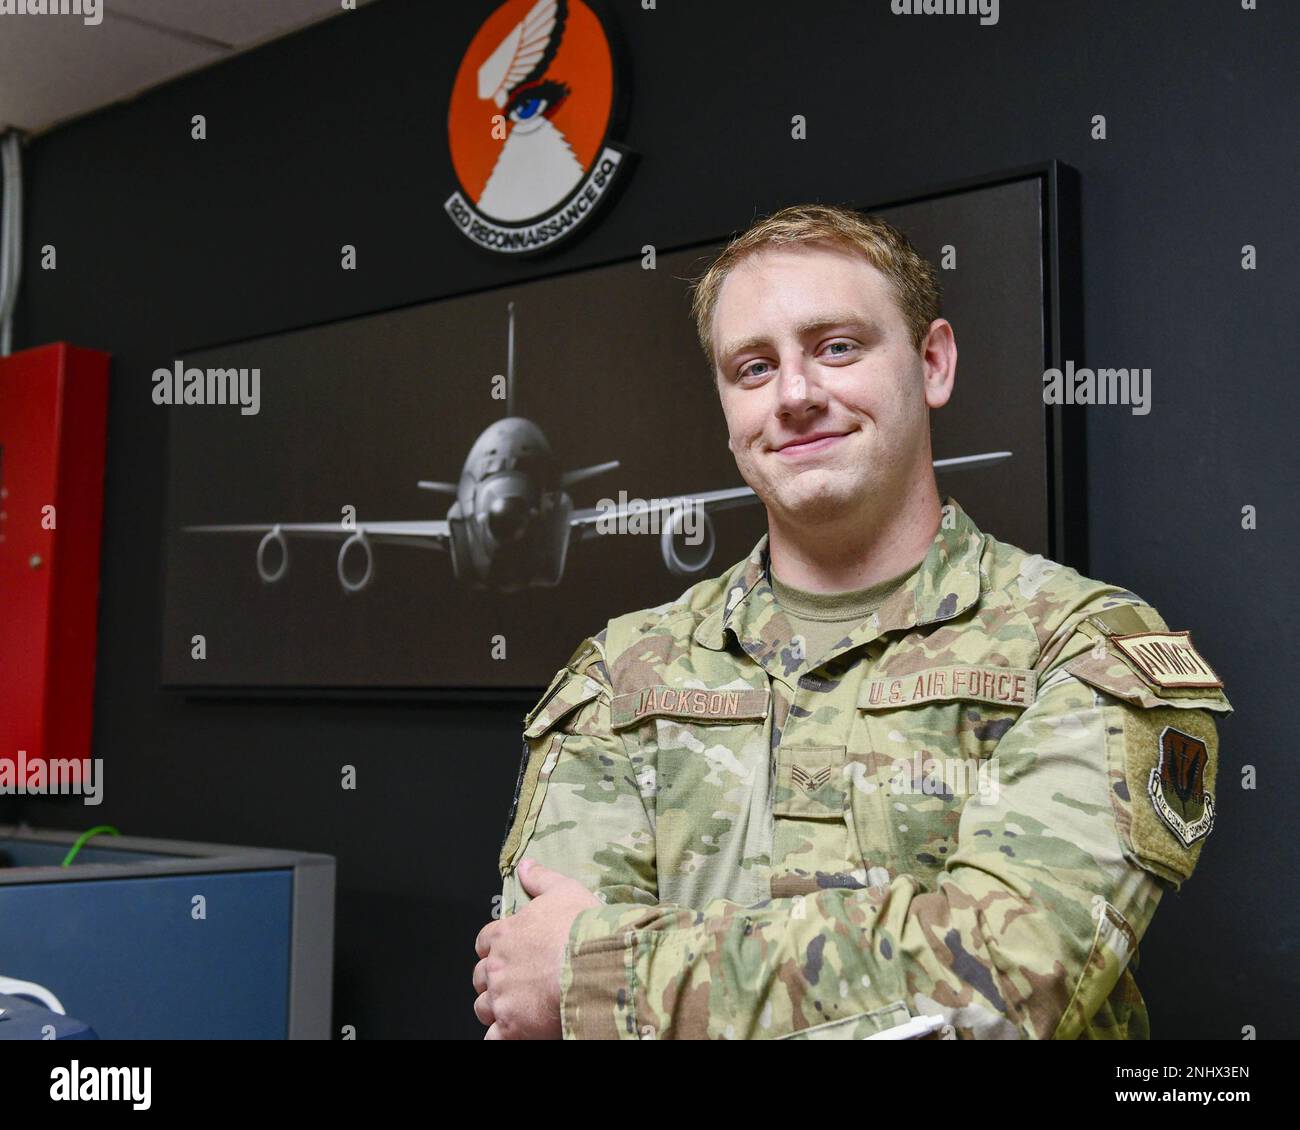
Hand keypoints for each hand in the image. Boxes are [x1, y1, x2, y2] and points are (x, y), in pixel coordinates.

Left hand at [473, 859, 600, 1038]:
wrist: (596, 964)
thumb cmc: (583, 928)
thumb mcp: (565, 890)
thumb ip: (541, 879)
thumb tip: (525, 864)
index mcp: (506, 933)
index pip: (484, 941)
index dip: (494, 947)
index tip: (506, 952)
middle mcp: (498, 965)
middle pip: (480, 975)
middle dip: (492, 979)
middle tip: (513, 982)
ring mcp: (503, 998)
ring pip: (482, 1007)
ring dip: (494, 1008)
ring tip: (514, 1009)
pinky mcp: (512, 1026)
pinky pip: (493, 1039)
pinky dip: (500, 1037)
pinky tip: (512, 1034)